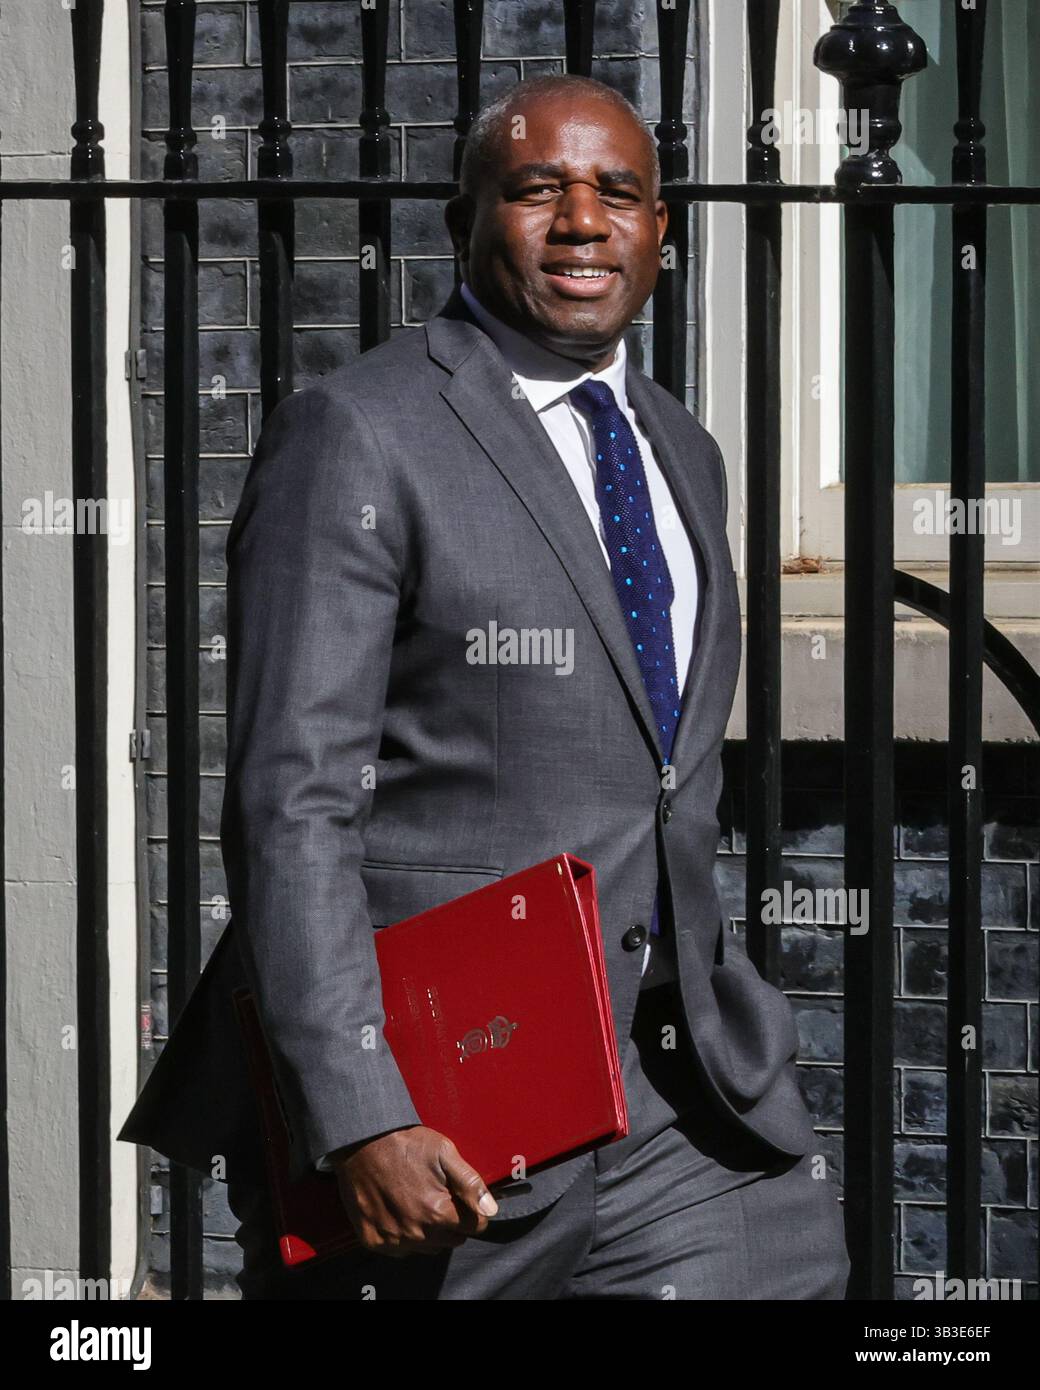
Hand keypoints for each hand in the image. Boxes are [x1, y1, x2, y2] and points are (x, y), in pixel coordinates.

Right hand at [329, 1125, 498, 1257]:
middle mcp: (416, 1233)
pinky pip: (399, 1249)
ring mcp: (393, 1239)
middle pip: (451, 1240)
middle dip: (452, 1221)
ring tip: (418, 1201)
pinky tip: (399, 1211)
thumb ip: (470, 1183)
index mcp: (437, 1213)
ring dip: (429, 1231)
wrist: (361, 1142)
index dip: (472, 1211)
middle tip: (438, 1196)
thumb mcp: (444, 1152)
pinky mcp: (373, 1240)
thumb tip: (491, 1209)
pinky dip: (403, 1235)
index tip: (462, 1198)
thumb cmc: (404, 1143)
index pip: (474, 1227)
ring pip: (427, 1247)